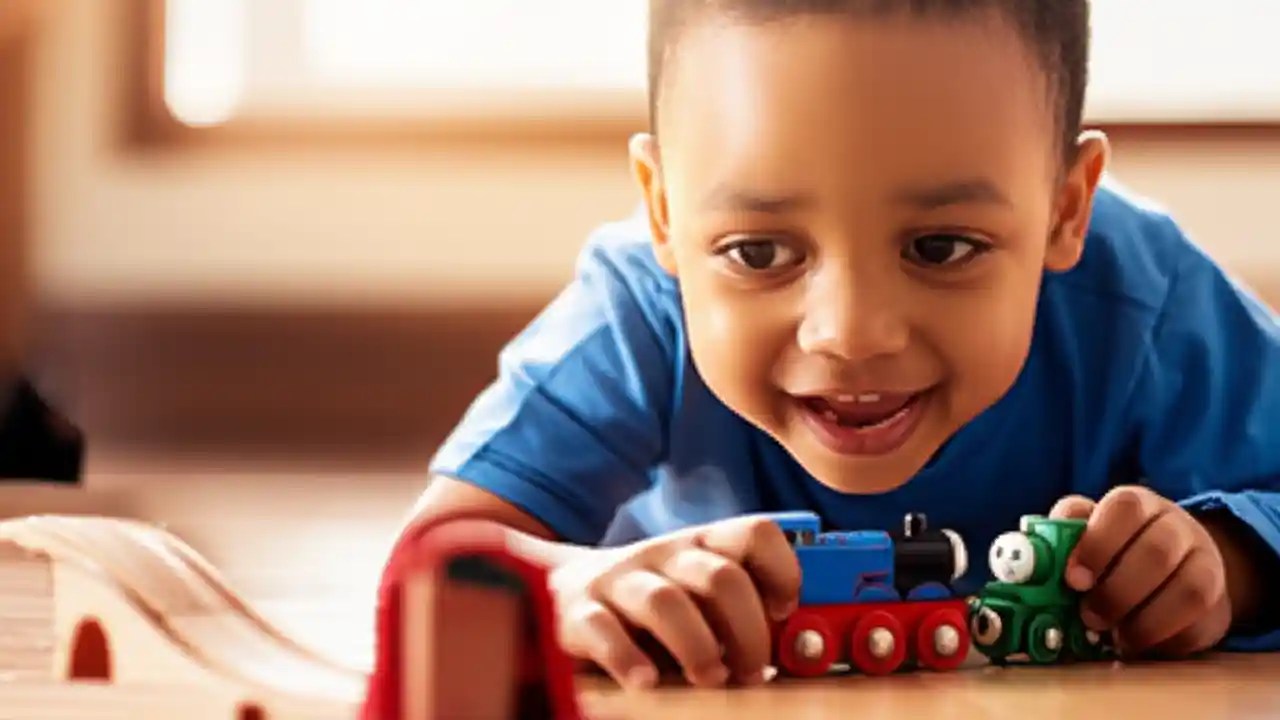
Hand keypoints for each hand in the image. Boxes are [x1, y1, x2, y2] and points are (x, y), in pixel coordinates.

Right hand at [548, 515, 800, 689]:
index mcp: (700, 545)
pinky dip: (628, 659)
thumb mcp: (696, 595)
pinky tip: (647, 683)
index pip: (755, 533)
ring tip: (710, 681)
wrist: (562, 590)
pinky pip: (603, 630)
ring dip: (698, 648)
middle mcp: (663, 554)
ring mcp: (618, 580)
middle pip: (720, 577)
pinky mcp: (578, 612)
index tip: (784, 612)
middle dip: (748, 632)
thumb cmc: (650, 606)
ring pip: (666, 602)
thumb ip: (737, 610)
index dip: (781, 572)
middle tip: (751, 672)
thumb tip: (793, 646)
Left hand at [1050, 486, 1231, 656]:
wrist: (1175, 561)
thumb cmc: (1114, 547)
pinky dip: (1166, 640)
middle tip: (1089, 616)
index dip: (1097, 544)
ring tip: (1114, 635)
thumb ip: (1058, 537)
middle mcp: (1177, 527)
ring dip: (1145, 621)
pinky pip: (1201, 625)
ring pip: (1189, 590)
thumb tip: (1024, 553)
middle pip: (1157, 553)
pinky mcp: (1218, 603)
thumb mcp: (1084, 531)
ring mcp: (1206, 563)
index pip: (1124, 508)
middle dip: (1117, 592)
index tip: (1073, 579)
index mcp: (1136, 504)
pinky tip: (1138, 642)